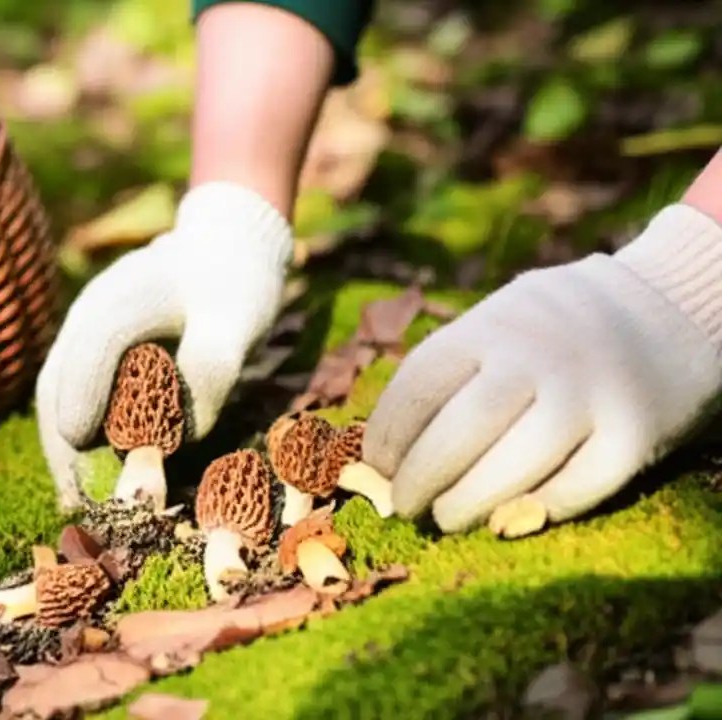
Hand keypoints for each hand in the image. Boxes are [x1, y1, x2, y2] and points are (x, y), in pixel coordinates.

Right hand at [36, 182, 292, 509]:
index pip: (89, 359)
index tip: (90, 460)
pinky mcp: (92, 344)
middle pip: (57, 386)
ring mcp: (84, 328)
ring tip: (75, 496)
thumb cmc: (236, 283)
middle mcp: (90, 314)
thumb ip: (212, 371)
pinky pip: (71, 390)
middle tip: (75, 505)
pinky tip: (89, 464)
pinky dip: (76, 429)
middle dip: (64, 448)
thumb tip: (182, 435)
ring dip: (64, 445)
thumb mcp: (238, 321)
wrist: (227, 244)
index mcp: (122, 302)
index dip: (86, 412)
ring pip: (56, 392)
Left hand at [363, 204, 721, 533]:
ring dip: (469, 502)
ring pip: (515, 464)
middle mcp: (540, 357)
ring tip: (446, 518)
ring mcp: (590, 394)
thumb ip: (452, 372)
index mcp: (493, 326)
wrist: (669, 306)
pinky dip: (536, 509)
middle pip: (463, 429)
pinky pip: (576, 487)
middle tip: (403, 506)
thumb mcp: (500, 321)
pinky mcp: (634, 434)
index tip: (376, 467)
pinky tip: (508, 518)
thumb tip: (385, 453)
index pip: (421, 384)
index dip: (390, 433)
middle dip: (421, 477)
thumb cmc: (555, 329)